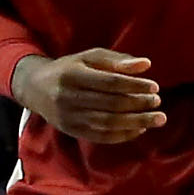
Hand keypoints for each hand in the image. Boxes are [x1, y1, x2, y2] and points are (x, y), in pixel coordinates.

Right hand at [11, 48, 165, 143]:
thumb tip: (146, 64)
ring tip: (158, 118)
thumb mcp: (88, 58)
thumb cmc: (68, 69)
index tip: (155, 87)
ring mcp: (69, 116)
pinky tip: (140, 129)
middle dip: (139, 104)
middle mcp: (68, 97)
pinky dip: (124, 135)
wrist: (35, 88)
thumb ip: (116, 60)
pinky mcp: (71, 130)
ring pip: (109, 123)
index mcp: (72, 74)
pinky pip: (102, 136)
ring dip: (137, 122)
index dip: (135, 85)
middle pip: (111, 104)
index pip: (110, 82)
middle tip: (158, 102)